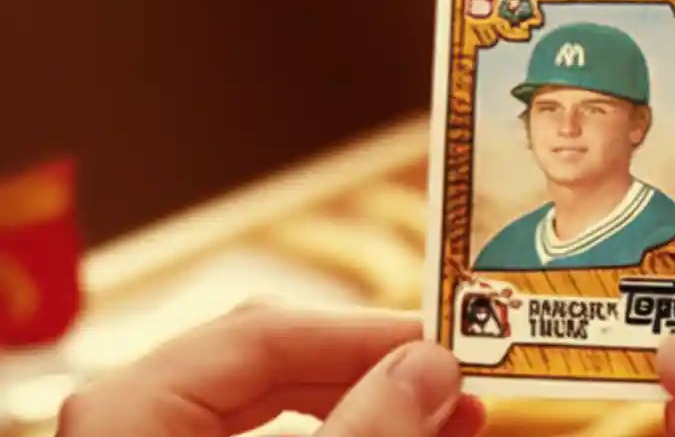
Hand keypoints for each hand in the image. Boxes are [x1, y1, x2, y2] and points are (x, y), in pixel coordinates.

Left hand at [56, 301, 484, 436]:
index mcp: (133, 406)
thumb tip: (429, 367)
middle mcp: (132, 419)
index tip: (451, 349)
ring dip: (365, 411)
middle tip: (459, 391)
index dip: (371, 336)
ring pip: (272, 408)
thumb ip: (364, 433)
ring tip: (443, 423)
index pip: (270, 333)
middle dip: (377, 376)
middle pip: (273, 365)